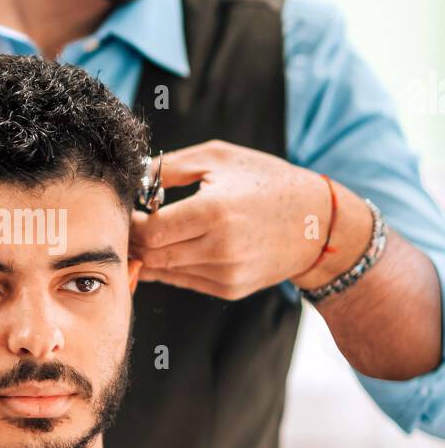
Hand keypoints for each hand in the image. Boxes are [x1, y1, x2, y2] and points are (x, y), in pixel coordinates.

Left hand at [129, 140, 367, 299]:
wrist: (318, 222)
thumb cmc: (267, 181)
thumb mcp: (219, 158)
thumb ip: (169, 167)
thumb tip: (132, 179)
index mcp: (214, 212)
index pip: (151, 231)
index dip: (133, 222)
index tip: (130, 209)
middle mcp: (219, 248)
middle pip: (153, 255)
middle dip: (136, 240)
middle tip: (132, 223)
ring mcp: (226, 273)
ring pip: (165, 270)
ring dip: (151, 254)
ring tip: (152, 232)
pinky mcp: (230, 288)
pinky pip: (185, 280)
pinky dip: (172, 265)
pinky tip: (175, 246)